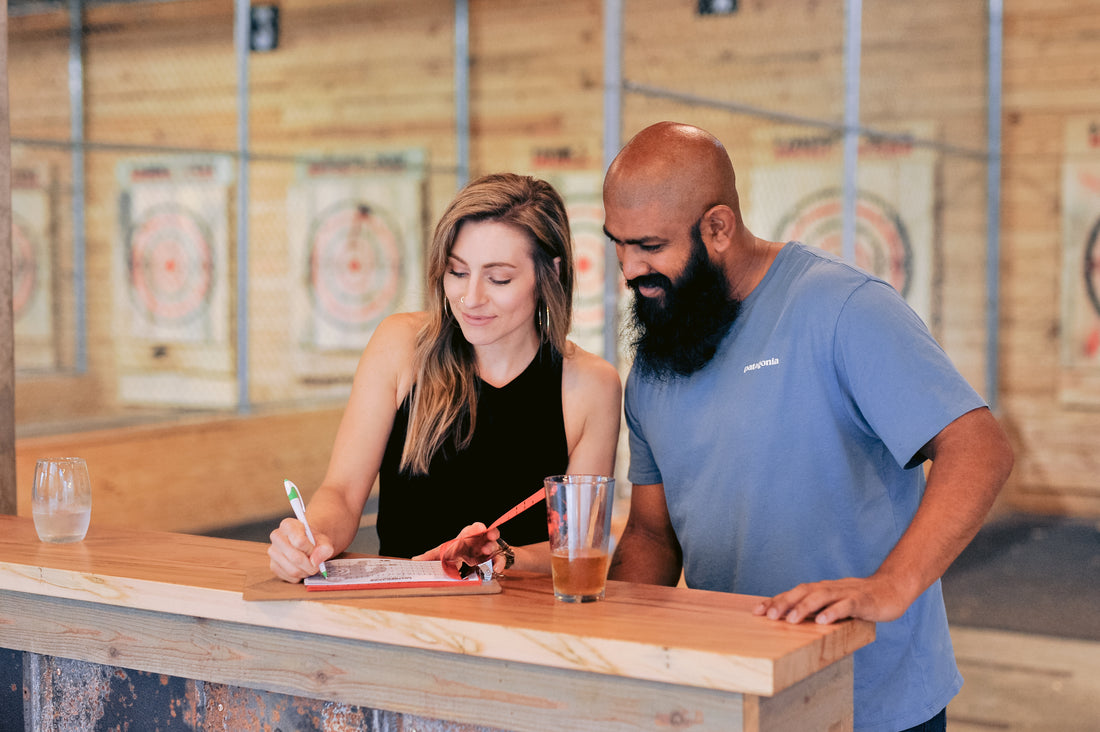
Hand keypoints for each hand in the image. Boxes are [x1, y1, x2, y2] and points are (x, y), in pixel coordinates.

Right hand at [268, 517, 334, 582]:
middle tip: (317, 565)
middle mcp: (277, 537)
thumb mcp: (324, 541)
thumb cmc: (314, 541)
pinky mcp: (273, 565)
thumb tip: (315, 562)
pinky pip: (289, 577)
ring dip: (306, 572)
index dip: (311, 550)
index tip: (315, 550)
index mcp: (288, 525)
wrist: (307, 544)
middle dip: (310, 565)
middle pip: (295, 558)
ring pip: (293, 570)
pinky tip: (302, 569)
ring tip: (310, 566)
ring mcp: (273, 552)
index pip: (299, 541)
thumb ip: (324, 549)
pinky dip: (299, 576)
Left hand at [413, 522, 500, 576]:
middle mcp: (480, 541)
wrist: (477, 559)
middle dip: (489, 532)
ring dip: (492, 548)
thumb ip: (432, 556)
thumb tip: (414, 560)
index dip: (477, 528)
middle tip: (489, 535)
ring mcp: (489, 549)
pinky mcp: (495, 559)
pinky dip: (499, 564)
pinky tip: (496, 569)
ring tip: (487, 552)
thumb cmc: (461, 552)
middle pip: (487, 533)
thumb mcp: (446, 553)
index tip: (480, 528)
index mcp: (467, 537)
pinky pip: (499, 560)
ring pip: (493, 545)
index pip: (472, 529)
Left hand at [751, 575, 910, 624]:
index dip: (776, 600)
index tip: (756, 611)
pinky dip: (833, 612)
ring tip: (790, 620)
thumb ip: (816, 609)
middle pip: (803, 592)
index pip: (794, 593)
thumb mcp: (834, 604)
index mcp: (821, 589)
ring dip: (804, 608)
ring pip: (821, 597)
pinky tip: (822, 621)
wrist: (892, 589)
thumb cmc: (860, 599)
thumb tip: (791, 620)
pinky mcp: (862, 601)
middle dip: (783, 602)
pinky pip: (846, 605)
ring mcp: (846, 593)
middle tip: (768, 615)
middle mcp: (830, 588)